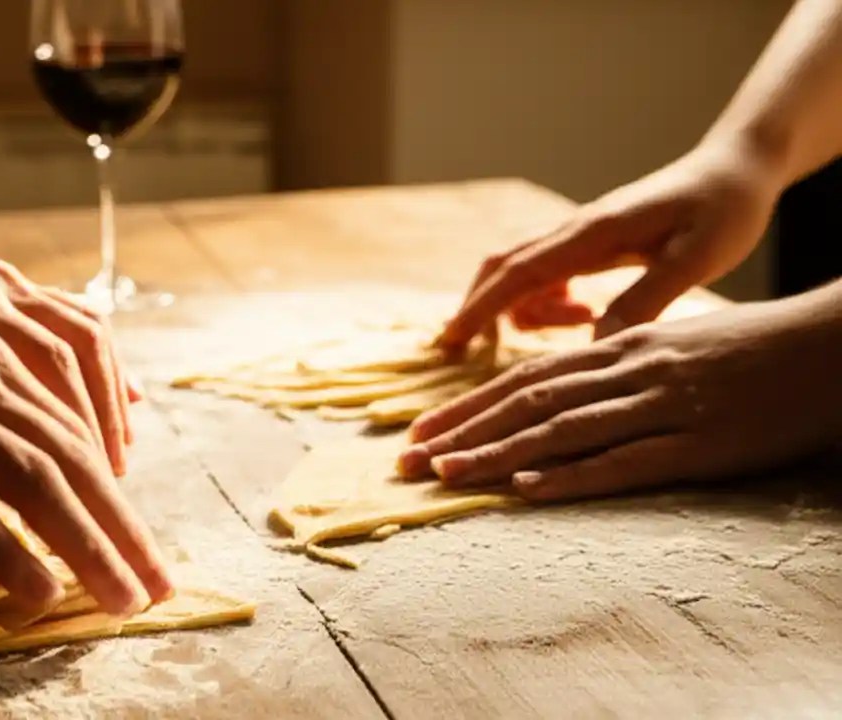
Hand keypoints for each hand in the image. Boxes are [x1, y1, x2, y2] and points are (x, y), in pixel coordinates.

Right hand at [0, 269, 169, 615]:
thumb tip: (4, 451)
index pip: (75, 435)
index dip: (116, 496)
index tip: (141, 545)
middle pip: (74, 461)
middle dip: (123, 531)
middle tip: (158, 586)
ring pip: (35, 480)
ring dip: (87, 546)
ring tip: (121, 598)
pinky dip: (6, 548)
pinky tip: (36, 589)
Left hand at [401, 285, 841, 500]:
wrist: (829, 346)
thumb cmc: (753, 347)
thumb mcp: (674, 342)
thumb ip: (618, 363)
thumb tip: (564, 389)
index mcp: (622, 347)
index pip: (526, 378)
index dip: (468, 406)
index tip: (420, 432)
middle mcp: (629, 372)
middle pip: (527, 403)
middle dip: (460, 433)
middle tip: (406, 462)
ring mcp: (662, 407)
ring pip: (561, 432)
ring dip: (494, 455)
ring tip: (444, 477)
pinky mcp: (699, 445)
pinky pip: (623, 463)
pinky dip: (570, 477)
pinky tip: (527, 490)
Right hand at [439, 139, 783, 346]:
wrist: (738, 168)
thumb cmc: (725, 210)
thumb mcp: (697, 259)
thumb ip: (645, 299)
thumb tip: (596, 344)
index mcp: (593, 233)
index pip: (519, 273)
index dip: (481, 308)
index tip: (451, 341)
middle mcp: (576, 229)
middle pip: (502, 266)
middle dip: (477, 307)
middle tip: (461, 350)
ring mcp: (581, 233)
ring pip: (522, 270)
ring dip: (526, 306)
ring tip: (580, 321)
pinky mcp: (592, 241)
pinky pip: (546, 271)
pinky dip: (547, 299)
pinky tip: (586, 312)